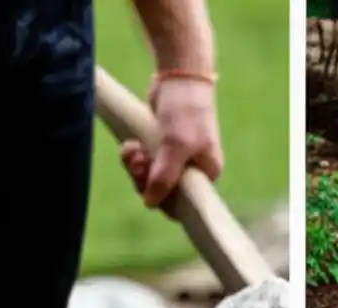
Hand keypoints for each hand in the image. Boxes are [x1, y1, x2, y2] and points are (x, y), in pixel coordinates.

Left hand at [120, 77, 222, 212]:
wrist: (178, 75)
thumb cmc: (185, 111)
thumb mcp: (176, 146)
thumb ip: (164, 177)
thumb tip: (150, 203)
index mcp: (206, 173)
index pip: (183, 203)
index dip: (161, 199)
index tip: (147, 184)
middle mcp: (192, 169)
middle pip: (162, 192)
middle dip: (143, 179)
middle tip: (137, 162)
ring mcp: (175, 158)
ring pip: (148, 178)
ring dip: (135, 167)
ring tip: (132, 149)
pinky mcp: (159, 146)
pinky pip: (142, 162)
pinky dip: (133, 156)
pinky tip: (131, 144)